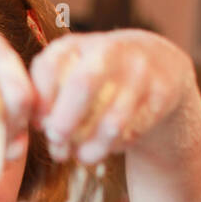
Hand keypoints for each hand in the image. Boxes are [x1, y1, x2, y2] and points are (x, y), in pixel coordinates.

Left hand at [29, 28, 196, 164]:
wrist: (159, 65)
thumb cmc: (97, 80)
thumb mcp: (67, 76)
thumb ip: (45, 98)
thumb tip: (38, 124)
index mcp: (75, 45)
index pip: (47, 67)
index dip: (39, 103)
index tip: (39, 124)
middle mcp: (109, 50)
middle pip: (83, 84)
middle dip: (65, 122)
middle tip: (57, 143)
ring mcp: (139, 71)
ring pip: (112, 121)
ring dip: (91, 147)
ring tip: (82, 156)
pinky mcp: (162, 94)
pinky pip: (134, 131)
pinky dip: (116, 146)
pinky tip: (108, 147)